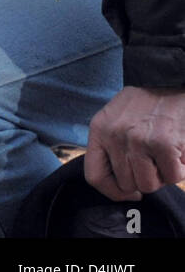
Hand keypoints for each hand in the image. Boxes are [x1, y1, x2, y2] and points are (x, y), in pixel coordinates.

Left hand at [84, 85, 184, 200]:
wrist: (164, 79)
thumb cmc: (141, 104)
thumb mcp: (113, 120)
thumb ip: (110, 148)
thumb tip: (122, 187)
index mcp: (98, 131)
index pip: (94, 177)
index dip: (113, 192)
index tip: (130, 192)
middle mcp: (114, 137)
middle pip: (127, 184)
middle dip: (144, 178)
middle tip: (153, 161)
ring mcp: (138, 141)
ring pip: (149, 184)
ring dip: (161, 176)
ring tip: (164, 156)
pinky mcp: (163, 144)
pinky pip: (172, 176)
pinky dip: (179, 169)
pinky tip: (177, 152)